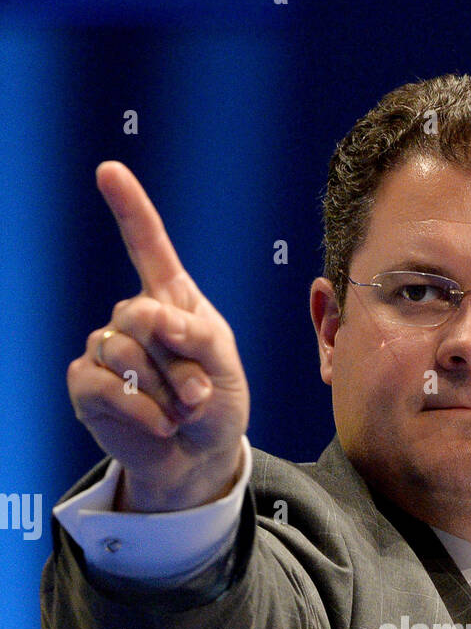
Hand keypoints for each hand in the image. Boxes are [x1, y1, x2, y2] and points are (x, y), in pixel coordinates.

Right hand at [67, 161, 249, 510]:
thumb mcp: (224, 365)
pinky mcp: (87, 385)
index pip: (148, 246)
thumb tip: (151, 317)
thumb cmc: (215, 405)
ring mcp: (105, 348)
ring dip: (163, 391)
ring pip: (122, 351)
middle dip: (178, 362)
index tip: (109, 171)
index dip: (129, 208)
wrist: (199, 458)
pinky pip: (102, 385)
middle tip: (198, 395)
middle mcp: (134, 316)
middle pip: (141, 315)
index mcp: (172, 299)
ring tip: (181, 413)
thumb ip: (197, 334)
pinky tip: (159, 424)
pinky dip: (138, 409)